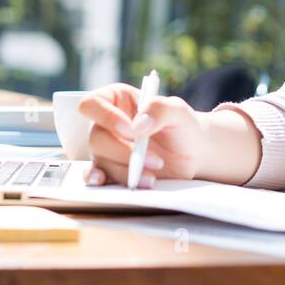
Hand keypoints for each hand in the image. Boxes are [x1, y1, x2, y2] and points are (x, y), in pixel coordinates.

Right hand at [78, 83, 208, 185]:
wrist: (192, 155)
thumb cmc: (181, 126)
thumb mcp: (177, 110)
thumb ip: (159, 109)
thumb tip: (137, 125)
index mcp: (116, 100)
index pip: (92, 104)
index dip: (106, 117)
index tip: (131, 131)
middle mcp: (106, 124)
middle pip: (97, 138)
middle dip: (124, 152)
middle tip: (156, 160)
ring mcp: (106, 149)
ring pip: (101, 160)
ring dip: (125, 171)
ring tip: (152, 177)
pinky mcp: (110, 170)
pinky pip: (96, 176)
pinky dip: (101, 181)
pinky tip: (116, 184)